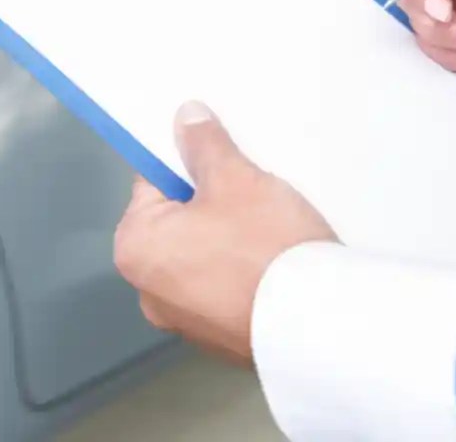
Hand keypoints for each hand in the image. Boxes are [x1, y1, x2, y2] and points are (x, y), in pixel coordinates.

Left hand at [113, 102, 337, 364]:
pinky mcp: (220, 336)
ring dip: (231, 239)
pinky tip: (274, 262)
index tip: (217, 160)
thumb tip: (186, 119)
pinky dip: (245, 273)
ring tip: (269, 227)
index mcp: (137, 247)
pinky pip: (226, 288)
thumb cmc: (265, 251)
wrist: (318, 321)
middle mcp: (149, 290)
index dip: (187, 165)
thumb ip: (204, 145)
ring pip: (205, 256)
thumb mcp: (235, 179)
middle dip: (213, 204)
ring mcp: (185, 320)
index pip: (152, 185)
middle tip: (251, 193)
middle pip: (179, 223)